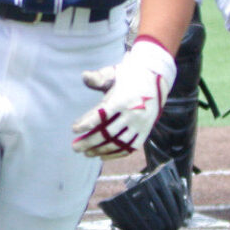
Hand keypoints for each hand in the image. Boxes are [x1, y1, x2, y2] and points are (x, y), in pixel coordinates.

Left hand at [70, 38, 176, 160]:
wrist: (155, 80)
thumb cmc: (128, 77)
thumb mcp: (114, 73)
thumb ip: (98, 77)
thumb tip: (84, 76)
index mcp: (123, 99)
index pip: (101, 115)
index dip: (86, 124)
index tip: (74, 129)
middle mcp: (133, 113)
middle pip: (108, 133)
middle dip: (89, 142)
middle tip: (75, 147)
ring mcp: (140, 124)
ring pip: (118, 143)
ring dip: (100, 150)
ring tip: (86, 153)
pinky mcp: (145, 131)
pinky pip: (130, 148)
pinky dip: (116, 154)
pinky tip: (102, 156)